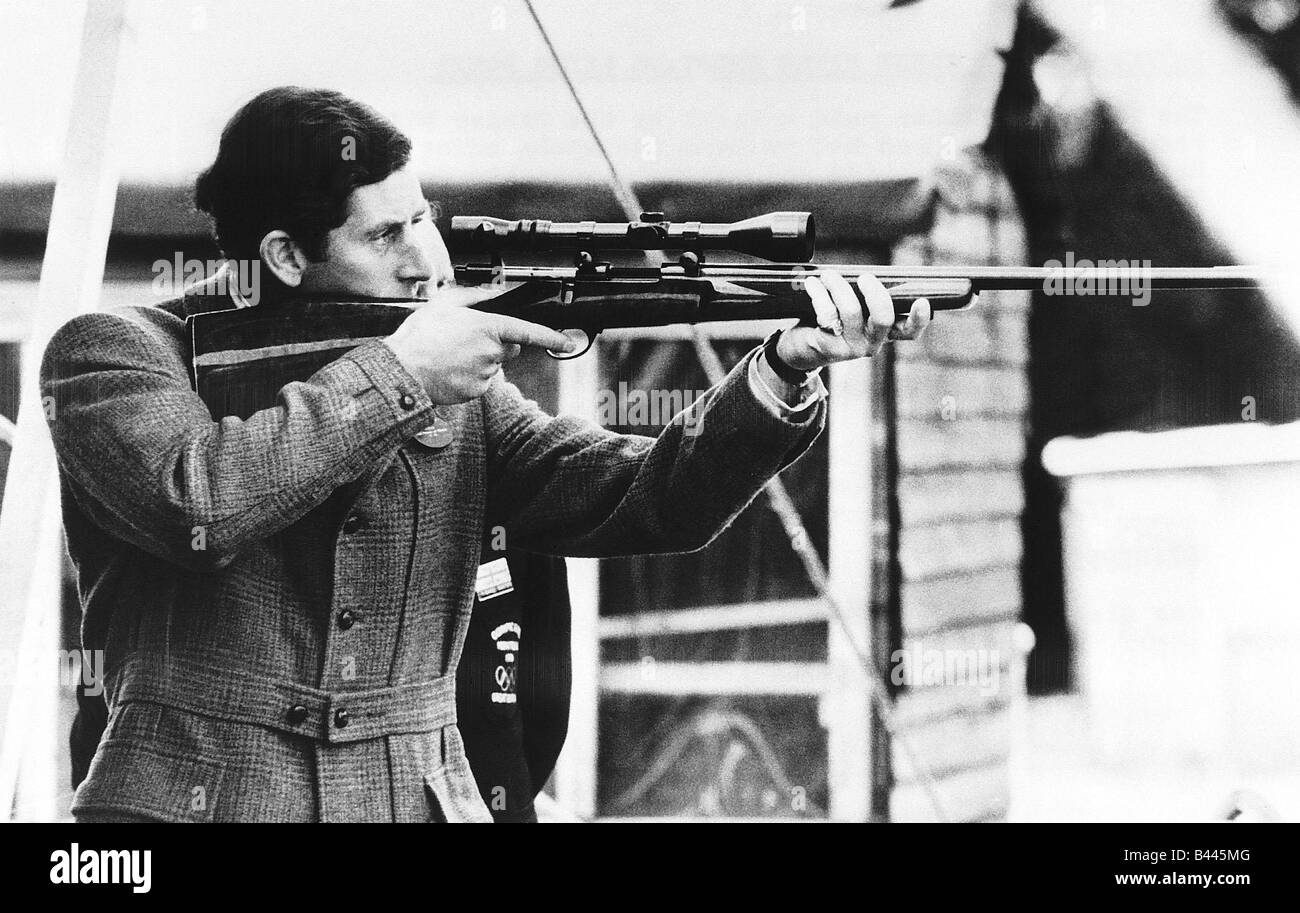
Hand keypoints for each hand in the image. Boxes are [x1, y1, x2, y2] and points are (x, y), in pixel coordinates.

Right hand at [385, 286, 575, 403]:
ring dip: (478, 360)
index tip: (568, 342)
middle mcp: (491, 352)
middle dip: (496, 344)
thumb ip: (475, 295)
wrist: (402, 370)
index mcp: (487, 327)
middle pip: (509, 348)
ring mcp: (485, 374)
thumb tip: (494, 293)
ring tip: (450, 355)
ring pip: (493, 365)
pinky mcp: (476, 391)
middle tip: (465, 340)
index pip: (529, 331)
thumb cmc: (421, 336)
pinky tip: (450, 370)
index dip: (551, 337)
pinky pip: (480, 382)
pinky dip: (468, 376)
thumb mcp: (445, 303)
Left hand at [776, 271, 930, 371]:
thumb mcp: (853, 309)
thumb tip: (865, 274)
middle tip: (863, 277)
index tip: (922, 301)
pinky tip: (812, 284)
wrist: (800, 348)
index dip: (919, 318)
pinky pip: (827, 314)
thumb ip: (864, 296)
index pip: (910, 331)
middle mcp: (872, 343)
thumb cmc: (832, 321)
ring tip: (828, 275)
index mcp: (885, 332)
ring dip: (838, 286)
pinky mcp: (829, 347)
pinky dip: (819, 294)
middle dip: (874, 292)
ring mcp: (851, 348)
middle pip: (883, 318)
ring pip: (852, 311)